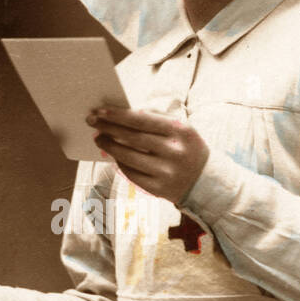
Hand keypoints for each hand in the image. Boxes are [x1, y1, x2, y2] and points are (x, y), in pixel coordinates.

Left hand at [87, 107, 208, 203]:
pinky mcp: (159, 189)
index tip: (100, 111)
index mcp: (180, 131)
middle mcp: (174, 152)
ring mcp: (167, 172)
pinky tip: (113, 155)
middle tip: (91, 121)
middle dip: (108, 128)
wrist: (207, 182)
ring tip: (98, 137)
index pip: (142, 120)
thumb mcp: (181, 129)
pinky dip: (119, 163)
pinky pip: (132, 174)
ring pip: (128, 157)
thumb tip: (122, 113)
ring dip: (109, 146)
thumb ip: (156, 118)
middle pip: (132, 138)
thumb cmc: (186, 147)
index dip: (118, 115)